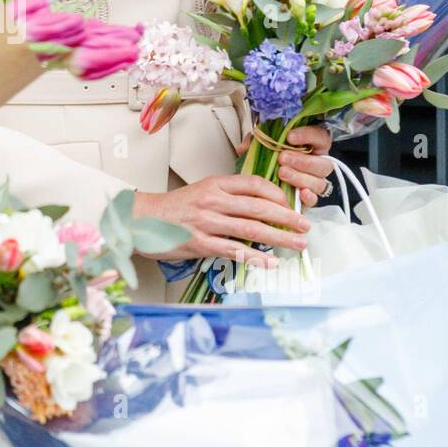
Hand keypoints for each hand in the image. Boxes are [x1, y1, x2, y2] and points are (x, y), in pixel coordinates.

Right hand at [132, 176, 310, 270]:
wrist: (142, 220)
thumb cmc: (174, 208)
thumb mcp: (202, 191)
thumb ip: (228, 196)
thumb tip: (259, 207)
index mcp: (215, 184)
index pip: (255, 184)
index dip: (277, 194)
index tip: (290, 205)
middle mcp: (213, 201)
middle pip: (259, 208)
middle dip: (287, 218)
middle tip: (304, 226)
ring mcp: (207, 222)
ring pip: (251, 229)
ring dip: (279, 238)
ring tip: (297, 244)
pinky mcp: (201, 243)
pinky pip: (234, 251)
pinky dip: (255, 258)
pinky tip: (270, 262)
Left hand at [235, 124, 333, 206]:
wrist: (265, 181)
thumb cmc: (269, 158)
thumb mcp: (263, 144)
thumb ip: (257, 142)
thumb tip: (244, 148)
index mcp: (313, 147)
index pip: (320, 137)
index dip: (307, 136)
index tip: (289, 136)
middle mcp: (318, 165)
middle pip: (323, 164)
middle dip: (302, 160)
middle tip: (282, 158)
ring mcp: (315, 182)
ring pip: (319, 182)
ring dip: (300, 177)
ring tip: (282, 173)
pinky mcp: (308, 198)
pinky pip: (314, 200)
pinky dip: (308, 197)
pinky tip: (300, 192)